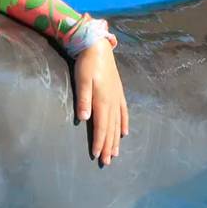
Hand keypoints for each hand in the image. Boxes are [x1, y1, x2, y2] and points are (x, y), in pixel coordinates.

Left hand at [73, 40, 127, 166]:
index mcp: (102, 100)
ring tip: (116, 153)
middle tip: (107, 162)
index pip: (101, 127)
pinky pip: (123, 112)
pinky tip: (124, 132)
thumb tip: (84, 118)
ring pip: (117, 123)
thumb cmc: (86, 62)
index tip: (97, 156)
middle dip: (109, 146)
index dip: (99, 142)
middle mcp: (112, 101)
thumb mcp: (81, 80)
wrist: (97, 45)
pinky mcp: (118, 91)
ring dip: (116, 139)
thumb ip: (83, 99)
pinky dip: (124, 123)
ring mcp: (116, 96)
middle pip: (110, 129)